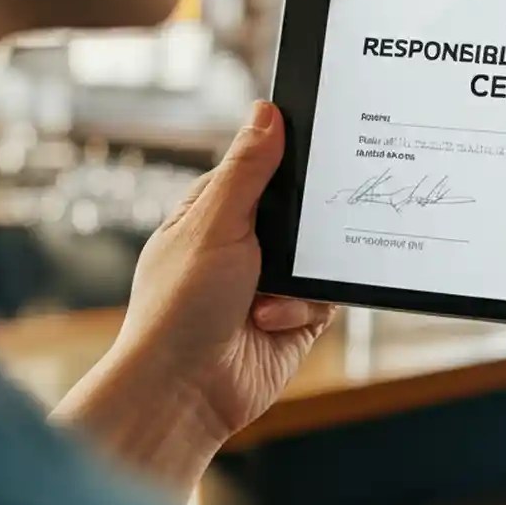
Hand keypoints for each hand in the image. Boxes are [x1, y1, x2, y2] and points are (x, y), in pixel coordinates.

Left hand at [53, 101, 335, 498]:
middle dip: (309, 222)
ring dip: (301, 274)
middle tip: (307, 226)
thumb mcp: (213, 224)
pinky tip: (269, 321)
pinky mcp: (297, 318)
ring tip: (265, 293)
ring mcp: (272, 282)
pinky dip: (303, 309)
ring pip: (322, 254)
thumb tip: (267, 113)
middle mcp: (246, 244)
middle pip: (302, 210)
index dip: (290, 158)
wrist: (185, 391)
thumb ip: (247, 170)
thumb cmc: (178, 307)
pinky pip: (327, 297)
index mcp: (215, 212)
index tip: (321, 146)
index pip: (264, 166)